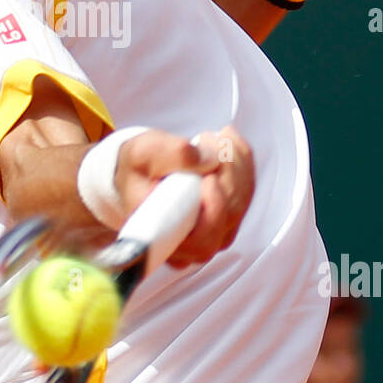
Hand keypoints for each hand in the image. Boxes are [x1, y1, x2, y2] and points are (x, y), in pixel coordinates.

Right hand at [115, 126, 254, 268]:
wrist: (139, 173)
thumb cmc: (137, 169)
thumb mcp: (143, 153)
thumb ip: (171, 154)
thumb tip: (209, 158)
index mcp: (163, 236)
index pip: (201, 239)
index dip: (214, 210)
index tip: (210, 178)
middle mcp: (191, 245)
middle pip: (227, 215)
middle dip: (227, 171)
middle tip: (211, 140)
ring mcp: (212, 234)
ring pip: (241, 202)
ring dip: (237, 163)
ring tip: (218, 137)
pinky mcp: (226, 219)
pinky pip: (246, 193)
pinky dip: (243, 164)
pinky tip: (230, 143)